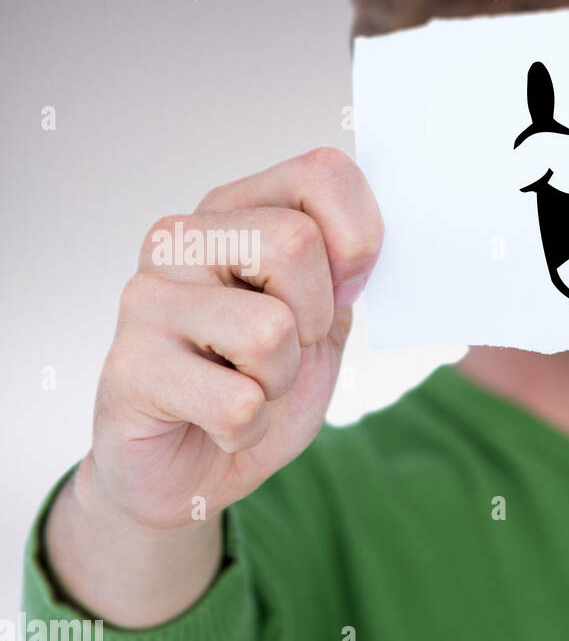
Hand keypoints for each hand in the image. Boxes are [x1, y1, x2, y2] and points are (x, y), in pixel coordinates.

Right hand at [86, 147, 382, 529]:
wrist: (186, 468)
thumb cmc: (253, 385)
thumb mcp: (322, 320)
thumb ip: (346, 271)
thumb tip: (368, 245)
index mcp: (234, 212)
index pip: (321, 172)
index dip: (359, 242)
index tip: (343, 293)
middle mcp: (180, 240)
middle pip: (295, 242)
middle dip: (315, 320)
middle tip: (281, 351)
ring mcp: (146, 299)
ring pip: (270, 328)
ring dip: (278, 382)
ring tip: (243, 387)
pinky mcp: (128, 368)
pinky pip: (238, 402)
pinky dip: (247, 430)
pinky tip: (213, 423)